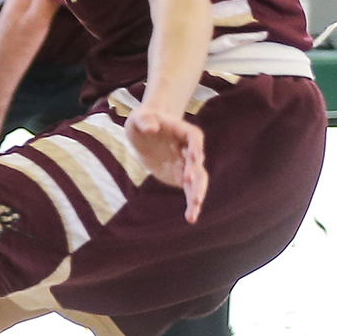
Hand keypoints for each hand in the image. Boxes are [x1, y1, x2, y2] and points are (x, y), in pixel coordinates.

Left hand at [124, 106, 207, 221]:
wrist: (145, 130)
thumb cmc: (143, 120)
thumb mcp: (138, 117)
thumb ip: (144, 120)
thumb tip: (151, 128)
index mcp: (183, 131)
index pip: (194, 138)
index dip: (196, 147)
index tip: (195, 156)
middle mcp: (190, 149)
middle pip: (198, 162)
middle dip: (196, 173)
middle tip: (190, 182)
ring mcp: (187, 164)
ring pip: (198, 180)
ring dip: (197, 193)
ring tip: (193, 209)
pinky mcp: (181, 177)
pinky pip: (190, 191)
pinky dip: (191, 204)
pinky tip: (191, 218)